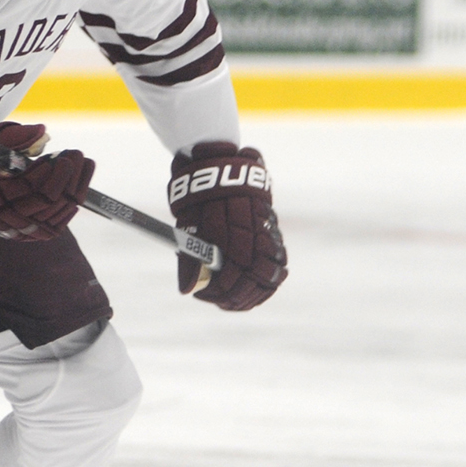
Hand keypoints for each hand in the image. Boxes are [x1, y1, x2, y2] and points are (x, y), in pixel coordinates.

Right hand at [0, 122, 93, 240]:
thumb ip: (13, 137)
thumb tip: (42, 132)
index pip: (28, 188)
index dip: (50, 171)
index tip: (62, 153)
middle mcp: (2, 216)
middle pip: (46, 203)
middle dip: (67, 177)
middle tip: (78, 154)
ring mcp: (14, 229)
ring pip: (54, 215)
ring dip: (74, 189)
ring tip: (83, 164)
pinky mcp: (24, 234)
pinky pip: (53, 226)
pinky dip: (69, 208)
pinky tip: (78, 187)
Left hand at [168, 142, 287, 310]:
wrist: (219, 163)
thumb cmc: (197, 197)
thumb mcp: (187, 224)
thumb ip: (189, 259)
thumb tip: (187, 290)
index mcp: (225, 227)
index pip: (228, 272)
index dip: (217, 290)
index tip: (204, 295)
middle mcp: (249, 229)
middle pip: (250, 275)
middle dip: (235, 295)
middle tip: (222, 303)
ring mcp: (264, 228)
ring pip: (269, 270)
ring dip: (254, 291)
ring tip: (238, 302)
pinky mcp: (272, 228)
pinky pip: (278, 259)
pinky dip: (270, 279)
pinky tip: (258, 289)